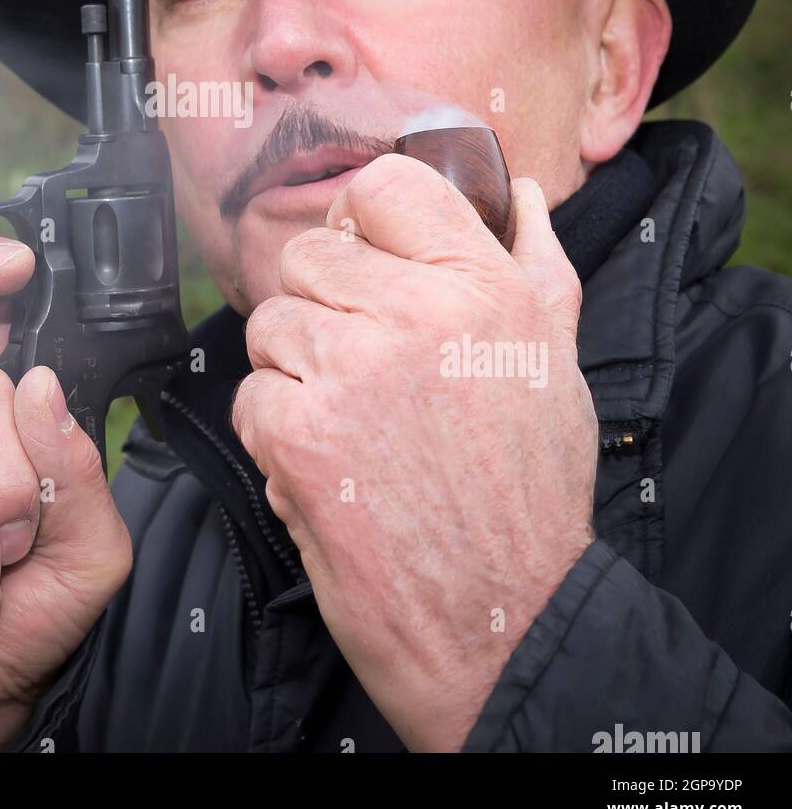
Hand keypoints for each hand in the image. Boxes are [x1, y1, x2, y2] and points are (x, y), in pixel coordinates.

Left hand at [231, 153, 597, 751]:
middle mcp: (418, 313)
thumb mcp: (556, 361)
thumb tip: (517, 192)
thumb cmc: (529, 493)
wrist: (504, 623)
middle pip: (310, 254)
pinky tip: (330, 467)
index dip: (365, 223)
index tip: (370, 262)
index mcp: (483, 284)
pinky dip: (277, 433)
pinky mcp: (297, 432)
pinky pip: (250, 394)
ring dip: (297, 373)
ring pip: (272, 323)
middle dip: (324, 307)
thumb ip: (534, 261)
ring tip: (355, 425)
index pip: (383, 185)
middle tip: (367, 369)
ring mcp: (352, 369)